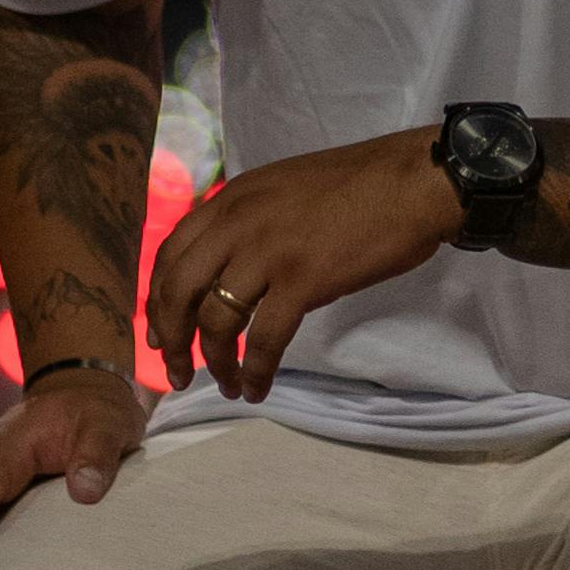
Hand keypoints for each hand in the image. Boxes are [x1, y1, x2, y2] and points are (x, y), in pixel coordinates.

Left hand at [148, 131, 464, 395]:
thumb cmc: (359, 186)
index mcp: (232, 199)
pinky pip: (264, 338)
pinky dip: (255, 370)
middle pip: (178, 290)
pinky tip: (257, 387)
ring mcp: (268, 251)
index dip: (157, 300)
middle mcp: (238, 222)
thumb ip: (249, 221)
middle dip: (169, 340)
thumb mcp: (282, 190)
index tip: (158, 335)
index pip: (170, 253)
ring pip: (215, 319)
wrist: (412, 182)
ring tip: (227, 386)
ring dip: (214, 362)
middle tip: (176, 373)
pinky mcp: (302, 280)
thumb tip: (230, 269)